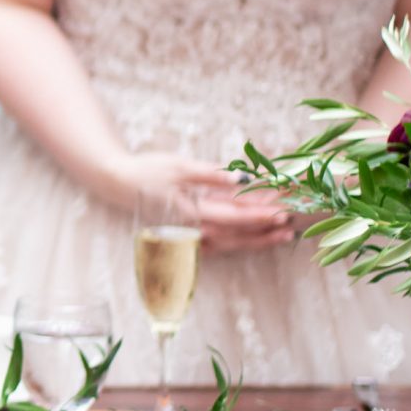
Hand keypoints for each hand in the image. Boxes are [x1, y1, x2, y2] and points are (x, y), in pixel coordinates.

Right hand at [101, 151, 291, 252]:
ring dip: (257, 240)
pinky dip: (240, 242)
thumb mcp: (180, 166)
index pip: (233, 217)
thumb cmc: (149, 171)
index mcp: (191, 212)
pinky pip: (220, 245)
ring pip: (231, 244)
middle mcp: (193, 231)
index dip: (259, 215)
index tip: (281, 211)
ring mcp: (190, 238)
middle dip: (265, 231)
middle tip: (291, 226)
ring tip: (282, 236)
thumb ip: (212, 174)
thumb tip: (242, 179)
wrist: (119, 185)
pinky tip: (257, 239)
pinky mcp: (188, 238)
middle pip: (237, 236)